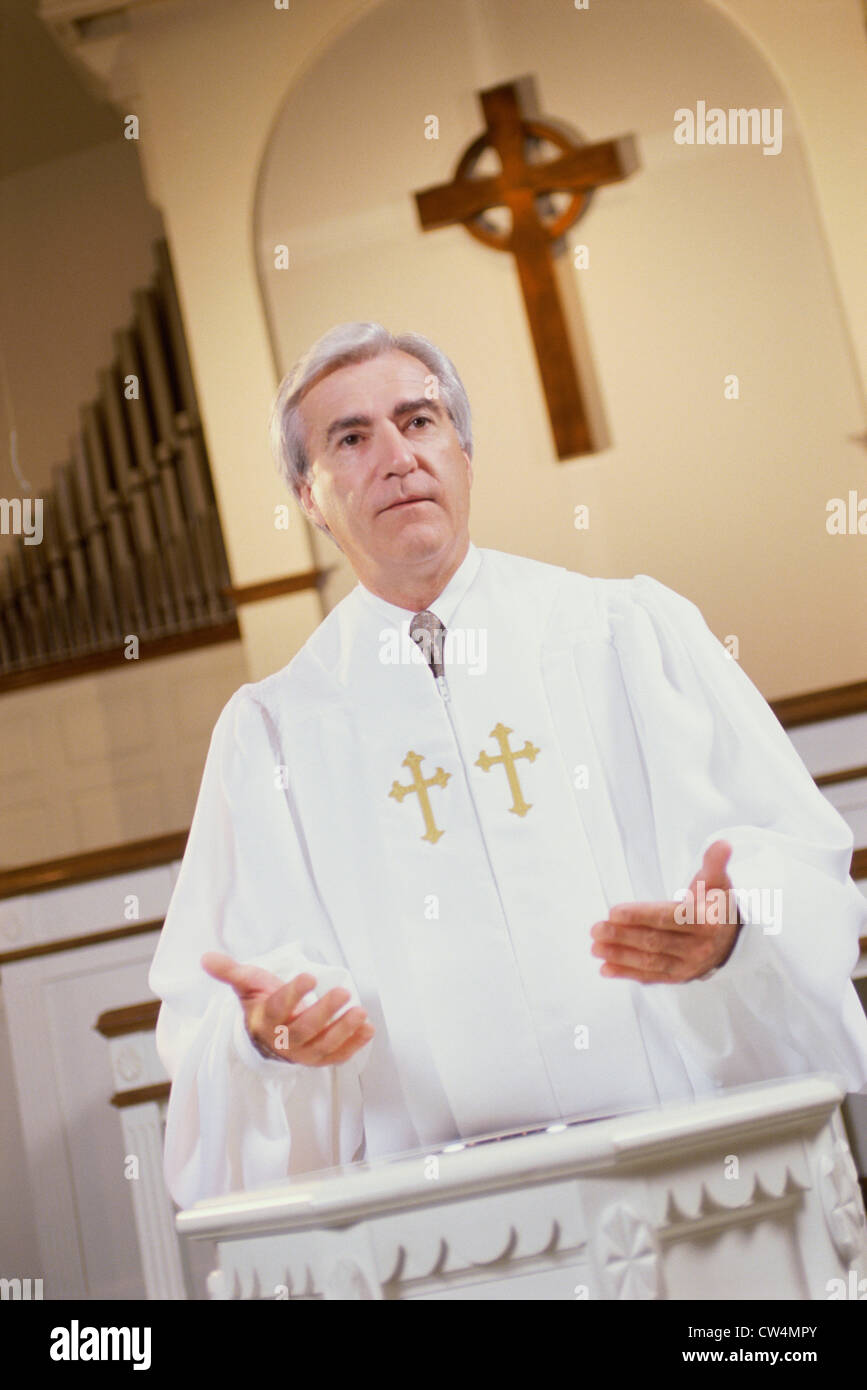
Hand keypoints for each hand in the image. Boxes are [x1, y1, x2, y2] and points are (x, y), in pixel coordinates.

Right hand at [201, 952, 374, 1065]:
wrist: (266, 1037)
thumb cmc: (261, 1004)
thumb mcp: (247, 985)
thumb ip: (230, 971)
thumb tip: (205, 957)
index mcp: (265, 1020)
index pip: (278, 1008)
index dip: (293, 993)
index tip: (309, 976)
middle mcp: (283, 1040)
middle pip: (303, 1030)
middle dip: (324, 1012)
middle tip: (343, 992)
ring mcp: (302, 1052)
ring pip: (322, 1046)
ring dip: (343, 1031)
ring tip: (360, 1013)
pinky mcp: (319, 1058)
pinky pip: (336, 1056)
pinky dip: (353, 1045)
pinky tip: (368, 1029)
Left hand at [590, 841, 740, 983]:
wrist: (730, 938)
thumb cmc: (716, 904)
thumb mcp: (717, 882)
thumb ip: (715, 863)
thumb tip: (722, 844)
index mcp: (708, 921)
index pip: (669, 918)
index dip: (641, 916)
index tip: (614, 912)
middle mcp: (700, 947)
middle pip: (656, 941)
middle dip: (623, 936)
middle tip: (596, 929)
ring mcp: (689, 965)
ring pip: (651, 962)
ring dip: (620, 956)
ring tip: (596, 947)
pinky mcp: (679, 977)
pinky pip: (651, 977)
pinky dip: (628, 974)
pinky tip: (606, 969)